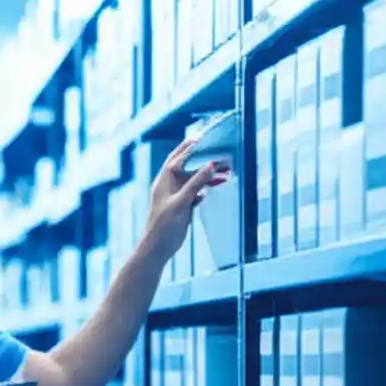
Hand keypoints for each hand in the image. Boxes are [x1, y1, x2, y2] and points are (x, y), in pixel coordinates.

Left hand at [144, 139, 230, 259]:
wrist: (158, 247)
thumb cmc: (164, 224)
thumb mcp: (181, 202)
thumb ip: (195, 183)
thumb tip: (210, 165)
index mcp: (164, 180)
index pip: (178, 158)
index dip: (190, 148)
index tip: (204, 138)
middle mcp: (170, 186)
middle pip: (189, 167)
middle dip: (204, 160)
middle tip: (223, 156)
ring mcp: (176, 196)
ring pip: (195, 180)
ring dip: (209, 175)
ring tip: (227, 171)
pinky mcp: (183, 206)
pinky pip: (196, 192)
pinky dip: (206, 188)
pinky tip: (215, 187)